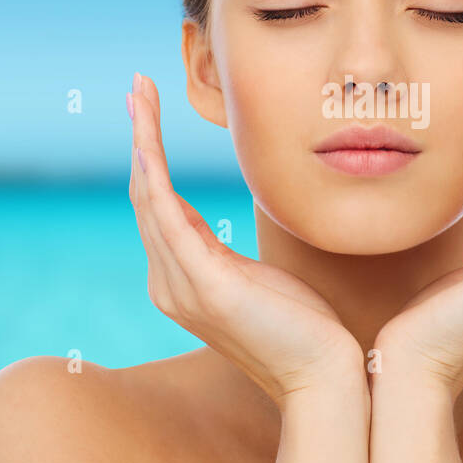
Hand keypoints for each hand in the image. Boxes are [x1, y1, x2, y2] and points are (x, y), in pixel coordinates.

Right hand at [128, 72, 363, 407]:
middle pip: (145, 195)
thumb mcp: (257, 280)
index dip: (150, 158)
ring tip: (140, 94)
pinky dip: (154, 173)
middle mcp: (170, 284)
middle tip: (138, 87)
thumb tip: (218, 237)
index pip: (158, 208)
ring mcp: (181, 287)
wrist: (324, 376)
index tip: (148, 112)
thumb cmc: (304, 329)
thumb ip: (226, 257)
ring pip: (149, 198)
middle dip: (140, 136)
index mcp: (182, 281)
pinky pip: (168, 217)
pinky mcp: (205, 287)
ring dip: (142, 141)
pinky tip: (147, 141)